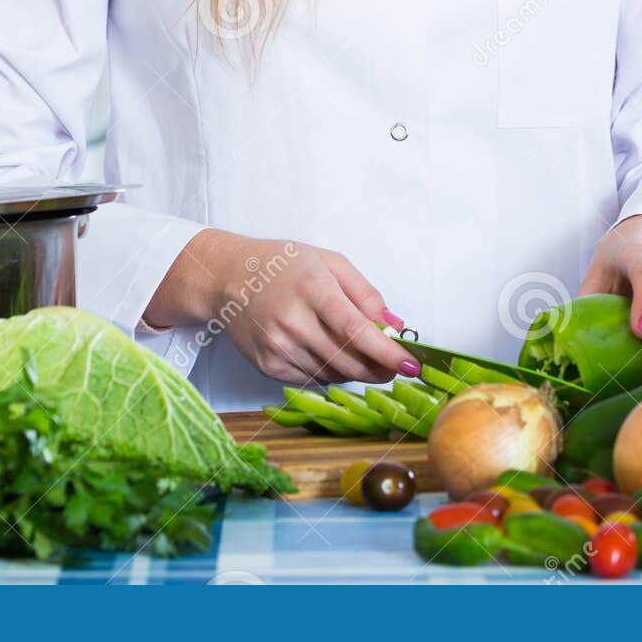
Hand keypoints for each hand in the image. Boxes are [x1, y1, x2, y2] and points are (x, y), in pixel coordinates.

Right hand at [143, 229, 416, 386]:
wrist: (229, 278)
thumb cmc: (283, 264)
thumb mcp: (330, 262)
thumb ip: (365, 293)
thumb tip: (395, 326)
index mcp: (313, 289)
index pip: (356, 331)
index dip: (387, 352)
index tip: (412, 365)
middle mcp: (293, 321)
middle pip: (348, 360)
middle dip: (380, 368)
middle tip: (397, 366)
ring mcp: (278, 347)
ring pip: (333, 374)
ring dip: (357, 371)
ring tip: (365, 356)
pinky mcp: (268, 366)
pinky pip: (313, 379)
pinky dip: (332, 373)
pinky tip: (332, 355)